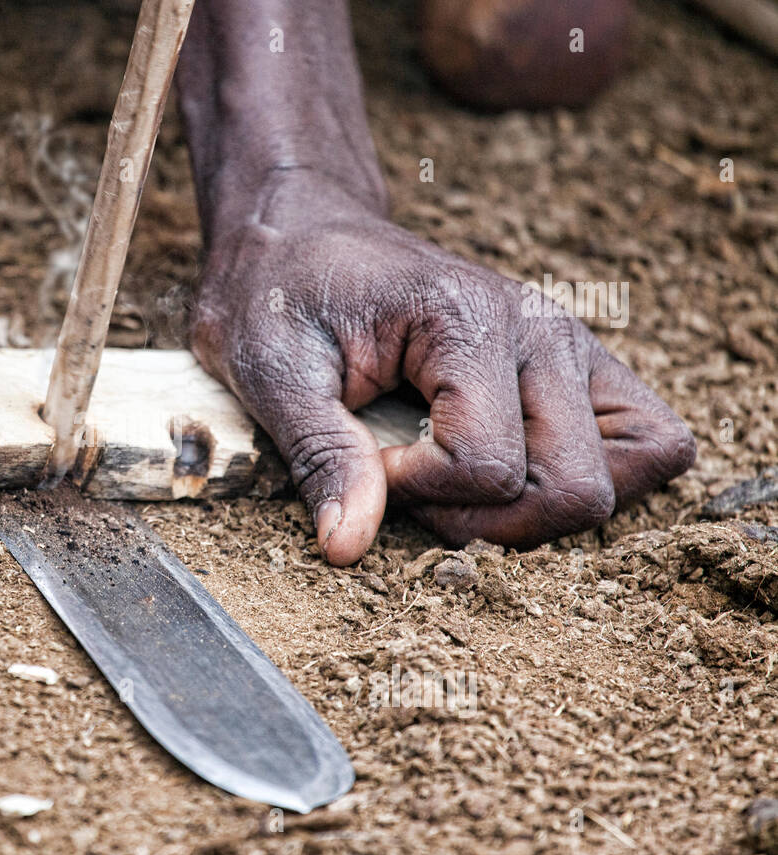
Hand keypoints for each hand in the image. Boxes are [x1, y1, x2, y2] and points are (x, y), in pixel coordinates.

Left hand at [190, 178, 695, 564]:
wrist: (305, 238)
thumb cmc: (284, 298)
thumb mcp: (274, 372)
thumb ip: (320, 457)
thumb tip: (348, 549)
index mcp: (469, 319)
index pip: (488, 465)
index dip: (418, 493)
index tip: (366, 463)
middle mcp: (543, 330)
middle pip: (578, 486)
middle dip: (488, 518)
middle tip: (414, 489)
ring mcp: (572, 348)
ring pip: (638, 469)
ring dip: (546, 509)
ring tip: (462, 488)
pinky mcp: (580, 369)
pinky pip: (649, 442)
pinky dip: (592, 479)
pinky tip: (511, 477)